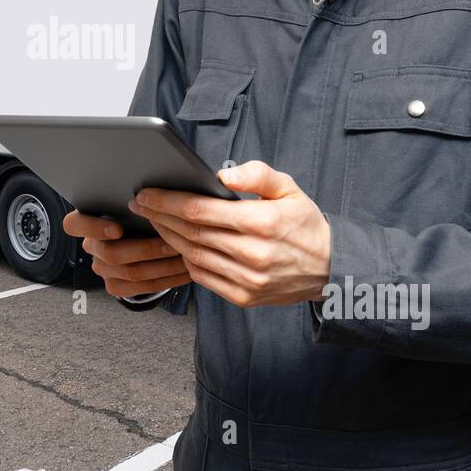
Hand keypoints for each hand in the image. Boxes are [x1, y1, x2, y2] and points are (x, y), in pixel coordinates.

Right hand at [62, 209, 190, 299]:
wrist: (139, 237)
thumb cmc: (135, 214)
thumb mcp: (130, 204)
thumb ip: (135, 201)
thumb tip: (156, 194)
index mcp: (85, 221)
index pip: (74, 225)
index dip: (95, 228)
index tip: (118, 229)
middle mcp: (91, 246)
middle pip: (111, 253)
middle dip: (146, 249)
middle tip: (171, 242)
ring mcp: (102, 268)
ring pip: (131, 272)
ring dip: (164, 265)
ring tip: (184, 255)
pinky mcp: (116, 286)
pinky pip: (142, 288)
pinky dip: (167, 279)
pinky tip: (184, 272)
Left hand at [127, 160, 330, 307]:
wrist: (330, 269)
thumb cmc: (305, 224)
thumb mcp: (289, 188)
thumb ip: (257, 175)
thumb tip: (223, 173)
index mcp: (262, 223)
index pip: (200, 210)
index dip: (167, 201)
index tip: (147, 193)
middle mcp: (252, 254)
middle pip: (190, 233)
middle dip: (159, 216)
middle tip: (140, 204)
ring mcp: (247, 279)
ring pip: (192, 256)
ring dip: (167, 238)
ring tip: (154, 221)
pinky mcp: (244, 297)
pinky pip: (203, 277)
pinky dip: (186, 259)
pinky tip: (177, 245)